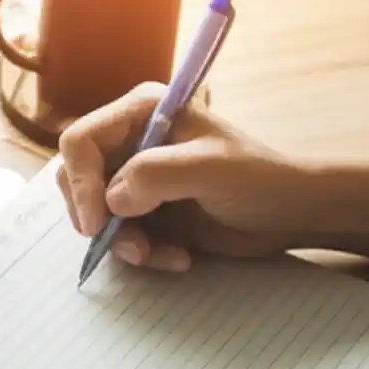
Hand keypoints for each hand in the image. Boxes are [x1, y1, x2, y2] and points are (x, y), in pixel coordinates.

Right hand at [57, 82, 310, 270]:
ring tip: (158, 255)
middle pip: (76, 178)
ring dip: (122, 241)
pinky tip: (178, 257)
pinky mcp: (145, 209)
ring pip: (94, 212)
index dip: (80, 182)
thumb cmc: (261, 179)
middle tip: (130, 246)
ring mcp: (136, 176)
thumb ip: (156, 175)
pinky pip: (119, 234)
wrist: (292, 214)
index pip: (81, 141)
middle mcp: (130, 140)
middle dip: (97, 217)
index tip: (97, 222)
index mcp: (141, 112)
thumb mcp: (210, 169)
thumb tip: (112, 200)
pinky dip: (143, 252)